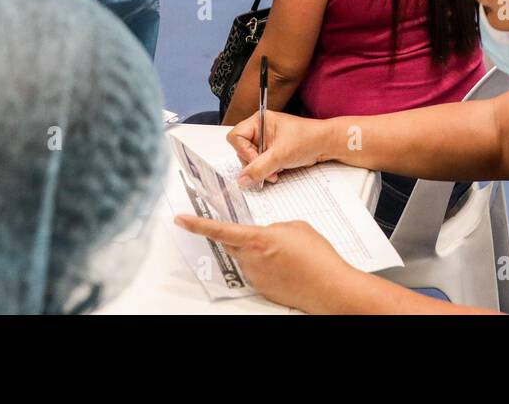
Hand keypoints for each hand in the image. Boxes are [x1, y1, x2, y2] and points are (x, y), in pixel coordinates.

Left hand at [173, 215, 353, 312]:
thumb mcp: (296, 227)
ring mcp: (255, 276)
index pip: (219, 230)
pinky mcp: (262, 288)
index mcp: (257, 240)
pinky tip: (286, 265)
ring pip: (245, 257)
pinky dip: (266, 266)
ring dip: (257, 251)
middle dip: (237, 236)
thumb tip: (268, 233)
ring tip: (285, 252)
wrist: (328, 287)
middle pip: (230, 243)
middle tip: (257, 233)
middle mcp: (251, 260)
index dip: (197, 224)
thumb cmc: (317, 257)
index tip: (181, 220)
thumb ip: (275, 227)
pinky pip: (256, 271)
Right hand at [227, 110, 334, 184]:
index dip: (243, 151)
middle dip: (254, 163)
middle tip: (266, 170)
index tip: (256, 160)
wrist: (325, 145)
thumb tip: (242, 180)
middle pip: (242, 150)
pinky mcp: (272, 151)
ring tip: (275, 172)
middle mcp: (260, 129)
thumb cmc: (307, 139)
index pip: (236, 136)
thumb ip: (259, 168)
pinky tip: (278, 171)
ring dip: (262, 169)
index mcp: (259, 121)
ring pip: (251, 160)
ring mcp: (266, 141)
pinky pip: (261, 164)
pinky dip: (267, 170)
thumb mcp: (280, 155)